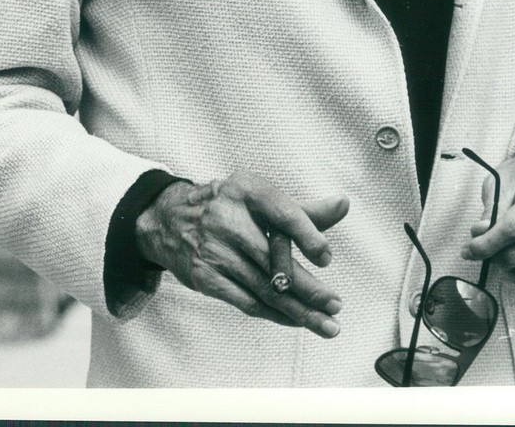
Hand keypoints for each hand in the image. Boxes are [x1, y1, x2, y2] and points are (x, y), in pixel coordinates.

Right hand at [135, 169, 349, 336]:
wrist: (171, 219)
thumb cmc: (229, 206)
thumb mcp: (260, 197)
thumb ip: (302, 210)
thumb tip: (343, 204)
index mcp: (248, 191)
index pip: (282, 213)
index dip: (307, 235)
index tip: (327, 258)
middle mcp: (228, 219)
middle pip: (274, 260)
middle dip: (308, 287)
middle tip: (335, 304)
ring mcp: (214, 250)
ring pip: (263, 287)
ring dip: (298, 310)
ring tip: (326, 322)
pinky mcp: (205, 278)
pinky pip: (246, 302)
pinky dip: (275, 314)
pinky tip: (296, 320)